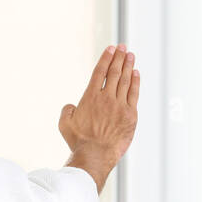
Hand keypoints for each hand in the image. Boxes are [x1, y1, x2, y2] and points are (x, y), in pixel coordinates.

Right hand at [59, 44, 139, 192]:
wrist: (95, 155)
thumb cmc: (78, 142)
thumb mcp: (64, 124)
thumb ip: (67, 110)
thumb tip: (72, 106)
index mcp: (90, 97)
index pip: (100, 72)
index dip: (106, 58)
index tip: (111, 48)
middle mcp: (106, 98)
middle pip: (115, 72)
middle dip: (119, 57)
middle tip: (123, 47)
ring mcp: (120, 106)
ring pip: (126, 81)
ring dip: (128, 66)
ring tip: (131, 55)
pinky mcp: (130, 115)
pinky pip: (134, 94)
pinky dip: (136, 82)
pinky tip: (136, 73)